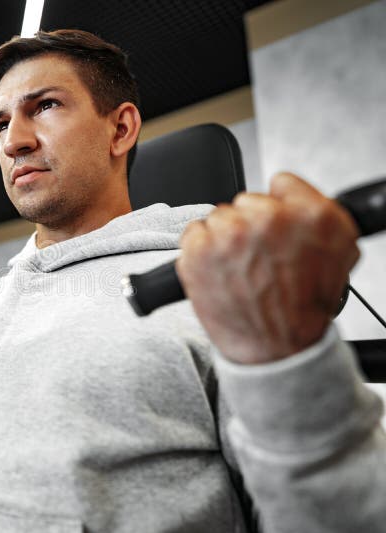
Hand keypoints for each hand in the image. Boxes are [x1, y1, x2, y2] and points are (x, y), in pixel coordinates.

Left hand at [176, 172, 359, 364]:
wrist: (277, 347)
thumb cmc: (304, 307)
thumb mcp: (339, 251)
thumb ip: (316, 212)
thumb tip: (287, 190)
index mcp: (309, 215)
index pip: (280, 183)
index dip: (277, 206)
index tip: (274, 227)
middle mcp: (269, 219)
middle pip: (246, 202)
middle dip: (249, 226)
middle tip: (257, 259)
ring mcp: (230, 234)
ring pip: (218, 218)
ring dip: (223, 239)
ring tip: (238, 270)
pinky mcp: (199, 249)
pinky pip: (193, 233)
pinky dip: (200, 251)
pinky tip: (218, 272)